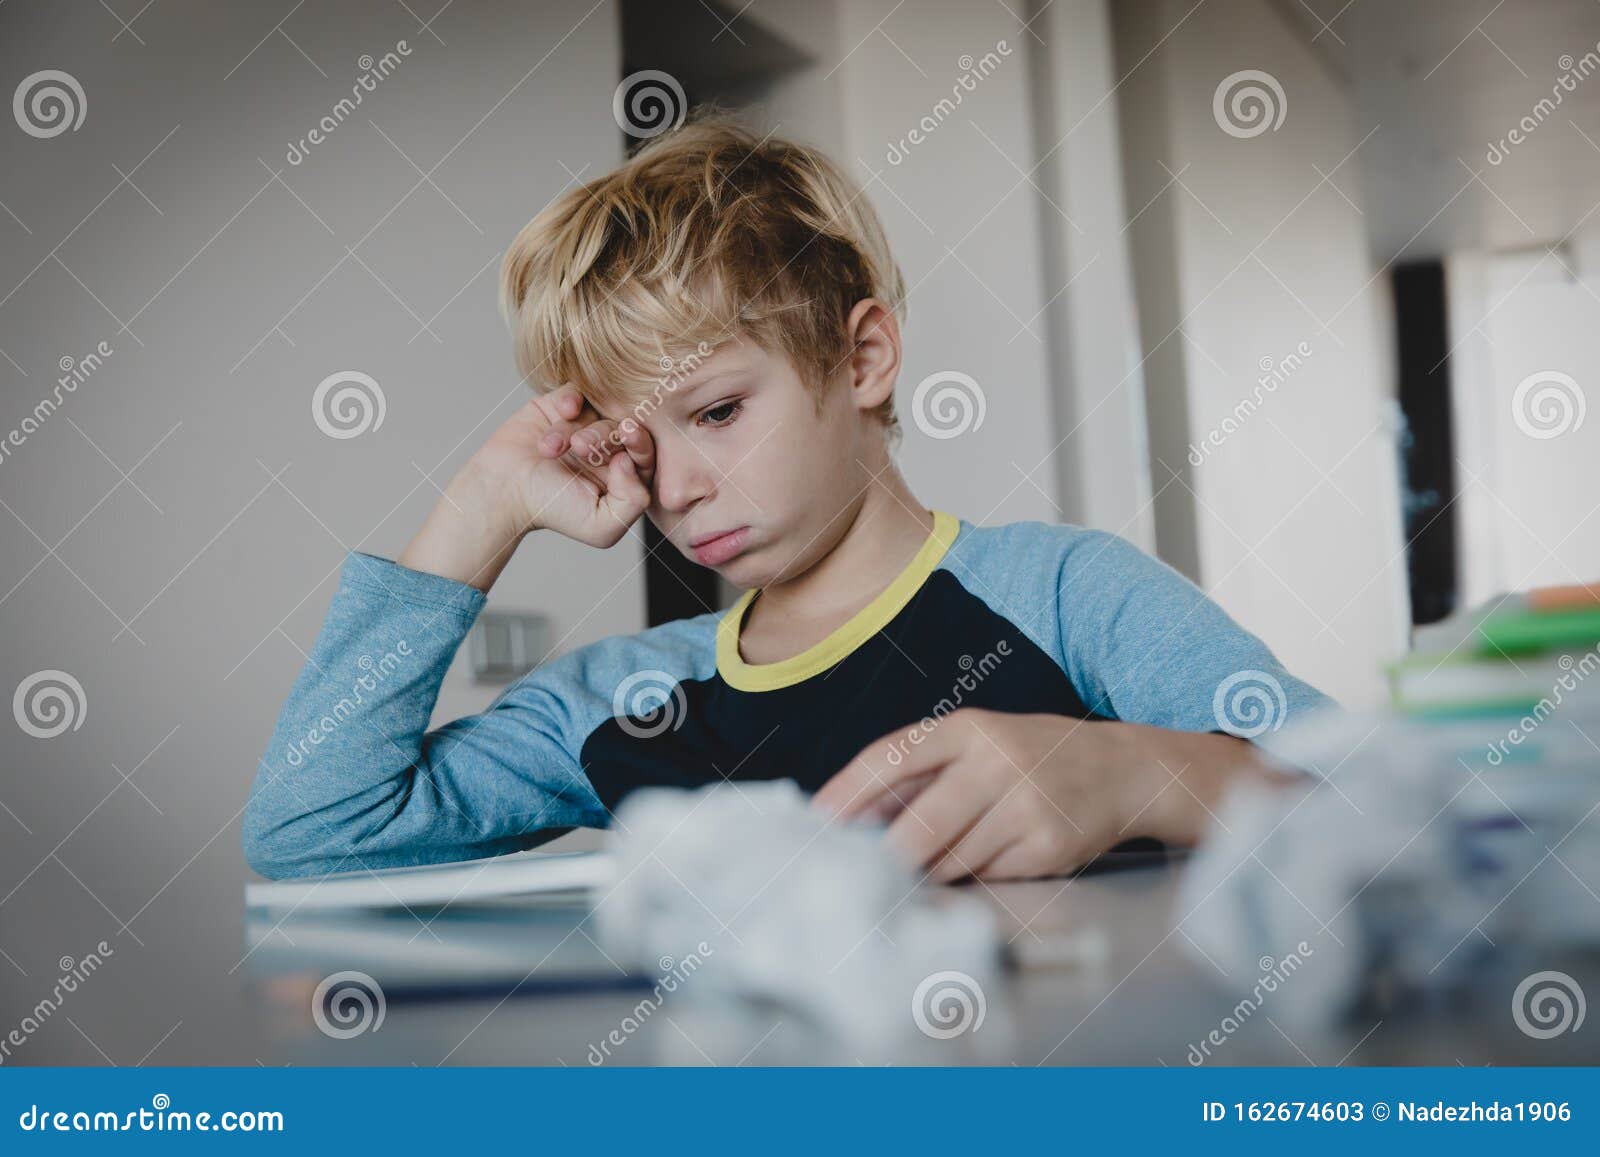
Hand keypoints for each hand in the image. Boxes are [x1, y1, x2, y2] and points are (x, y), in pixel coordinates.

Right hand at [399, 385, 655, 589]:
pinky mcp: (560, 405)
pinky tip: (562, 412)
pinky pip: (576, 391)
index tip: (629, 433)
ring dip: (575, 428)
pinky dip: (571, 399)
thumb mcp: (602, 526)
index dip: (642, 441)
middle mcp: (608, 447)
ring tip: (550, 449)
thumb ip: (633, 502)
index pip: (647, 451)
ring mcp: (585, 424)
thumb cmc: (553, 511)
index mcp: (624, 473)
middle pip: (622, 428)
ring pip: (598, 411)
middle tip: (581, 447)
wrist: (504, 492)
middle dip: (603, 435)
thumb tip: (632, 462)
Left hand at [812, 708, 1266, 882]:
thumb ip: (920, 772)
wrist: (1122, 770)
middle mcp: (995, 761)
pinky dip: (968, 880)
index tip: (817, 823)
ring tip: (918, 872)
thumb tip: (849, 816)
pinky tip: (973, 868)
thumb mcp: (977, 742)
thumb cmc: (1029, 757)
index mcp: (967, 727)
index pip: (893, 757)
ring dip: (927, 872)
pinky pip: (986, 877)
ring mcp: (1024, 805)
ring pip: (950, 860)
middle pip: (919, 826)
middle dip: (885, 857)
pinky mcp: (1047, 847)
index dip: (849, 793)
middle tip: (857, 873)